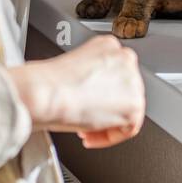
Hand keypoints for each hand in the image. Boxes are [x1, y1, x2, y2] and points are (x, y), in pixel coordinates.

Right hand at [6, 36, 144, 148]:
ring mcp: (132, 80)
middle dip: (104, 109)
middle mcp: (124, 58)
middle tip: (85, 119)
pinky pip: (128, 128)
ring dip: (106, 123)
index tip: (87, 103)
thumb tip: (94, 94)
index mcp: (108, 46)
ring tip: (85, 129)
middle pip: (123, 92)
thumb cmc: (50, 84)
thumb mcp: (75, 69)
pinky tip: (91, 134)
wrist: (47, 93)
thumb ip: (92, 77)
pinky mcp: (134, 104)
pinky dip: (110, 136)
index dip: (98, 94)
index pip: (114, 74)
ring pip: (127, 110)